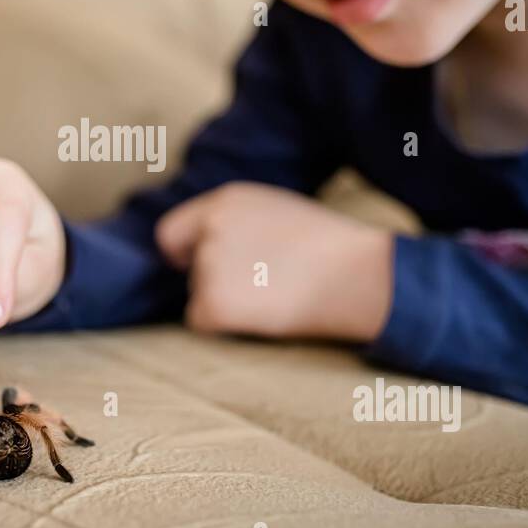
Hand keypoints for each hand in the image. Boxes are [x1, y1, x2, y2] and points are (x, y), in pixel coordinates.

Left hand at [154, 181, 393, 342]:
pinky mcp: (214, 303)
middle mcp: (210, 228)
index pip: (172, 232)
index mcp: (224, 201)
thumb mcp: (273, 210)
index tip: (194, 266)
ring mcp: (210, 265)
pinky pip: (200, 322)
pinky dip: (224, 326)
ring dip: (225, 302)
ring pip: (198, 295)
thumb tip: (202, 246)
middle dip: (215, 279)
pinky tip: (261, 314)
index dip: (185, 252)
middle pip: (191, 269)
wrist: (355, 273)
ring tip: (272, 293)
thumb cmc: (326, 246)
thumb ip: (233, 223)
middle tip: (263, 282)